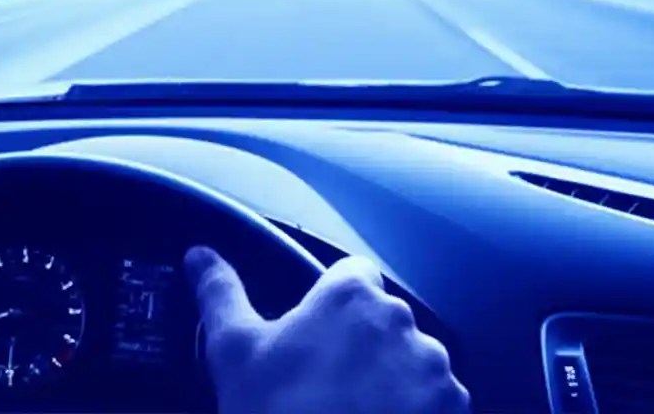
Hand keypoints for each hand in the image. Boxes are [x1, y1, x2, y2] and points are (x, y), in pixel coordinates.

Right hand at [187, 247, 468, 413]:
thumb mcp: (234, 353)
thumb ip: (220, 292)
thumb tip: (199, 255)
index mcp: (350, 296)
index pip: (353, 275)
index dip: (333, 304)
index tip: (317, 336)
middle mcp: (400, 321)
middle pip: (383, 320)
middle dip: (363, 345)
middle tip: (327, 386)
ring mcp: (433, 368)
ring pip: (413, 360)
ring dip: (394, 379)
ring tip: (357, 413)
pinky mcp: (454, 408)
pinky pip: (439, 400)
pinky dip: (418, 412)